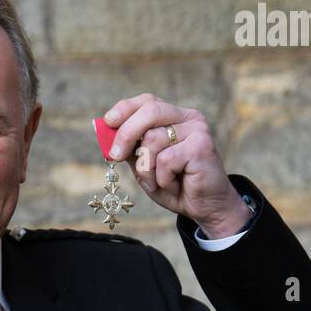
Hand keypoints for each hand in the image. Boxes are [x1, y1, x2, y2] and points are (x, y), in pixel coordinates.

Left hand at [101, 93, 249, 237]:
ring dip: (148, 170)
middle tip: (115, 156)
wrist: (205, 208)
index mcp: (175, 117)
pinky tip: (175, 185)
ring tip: (161, 182)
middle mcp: (188, 118)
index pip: (148, 101)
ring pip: (152, 140)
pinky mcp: (201, 146)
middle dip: (126, 134)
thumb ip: (130, 149)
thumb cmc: (175, 186)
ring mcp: (197, 130)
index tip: (108, 122)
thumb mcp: (146, 166)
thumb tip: (105, 132)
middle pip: (149, 111)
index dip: (125, 109)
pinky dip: (163, 179)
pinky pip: (165, 160)